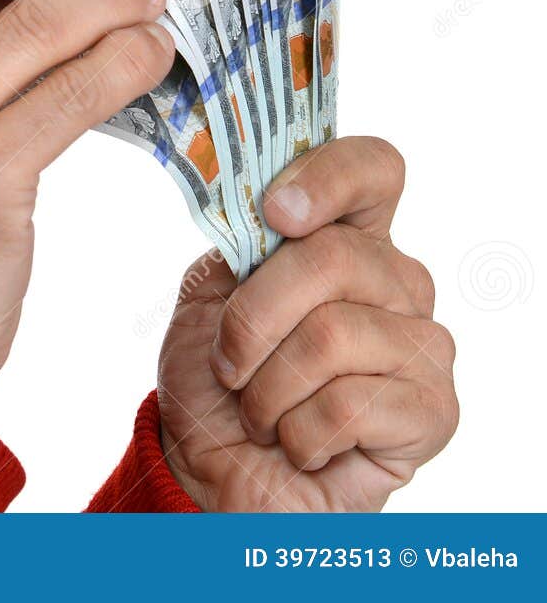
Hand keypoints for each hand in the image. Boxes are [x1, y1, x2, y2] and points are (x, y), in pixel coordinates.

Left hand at [157, 135, 457, 509]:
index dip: (328, 178)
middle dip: (252, 318)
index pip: (374, 170)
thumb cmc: (215, 380)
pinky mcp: (433, 411)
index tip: (275, 213)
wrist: (216, 471)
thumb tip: (263, 201)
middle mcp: (397, 282)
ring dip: (267, 387)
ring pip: (331, 335)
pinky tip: (300, 443)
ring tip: (262, 412)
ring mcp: (422, 346)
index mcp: (347, 238)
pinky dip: (297, 432)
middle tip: (230, 362)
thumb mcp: (208, 293)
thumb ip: (242, 240)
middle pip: (332, 257)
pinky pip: (348, 404)